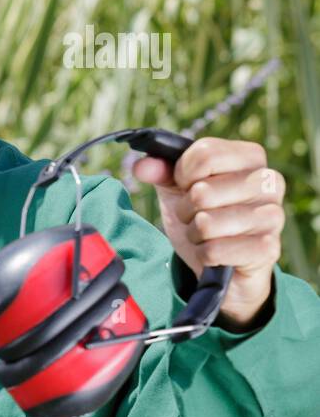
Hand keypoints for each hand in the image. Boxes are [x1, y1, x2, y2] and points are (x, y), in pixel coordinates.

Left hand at [133, 136, 284, 329]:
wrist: (224, 262)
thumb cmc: (204, 215)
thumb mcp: (178, 189)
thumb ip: (160, 171)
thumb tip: (142, 166)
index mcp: (251, 157)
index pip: (205, 154)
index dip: (182, 174)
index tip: (186, 186)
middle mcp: (270, 182)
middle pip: (202, 192)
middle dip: (186, 210)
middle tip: (197, 215)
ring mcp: (274, 215)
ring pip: (206, 223)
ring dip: (194, 234)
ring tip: (207, 234)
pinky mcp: (269, 248)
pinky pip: (214, 250)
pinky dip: (204, 255)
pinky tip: (217, 254)